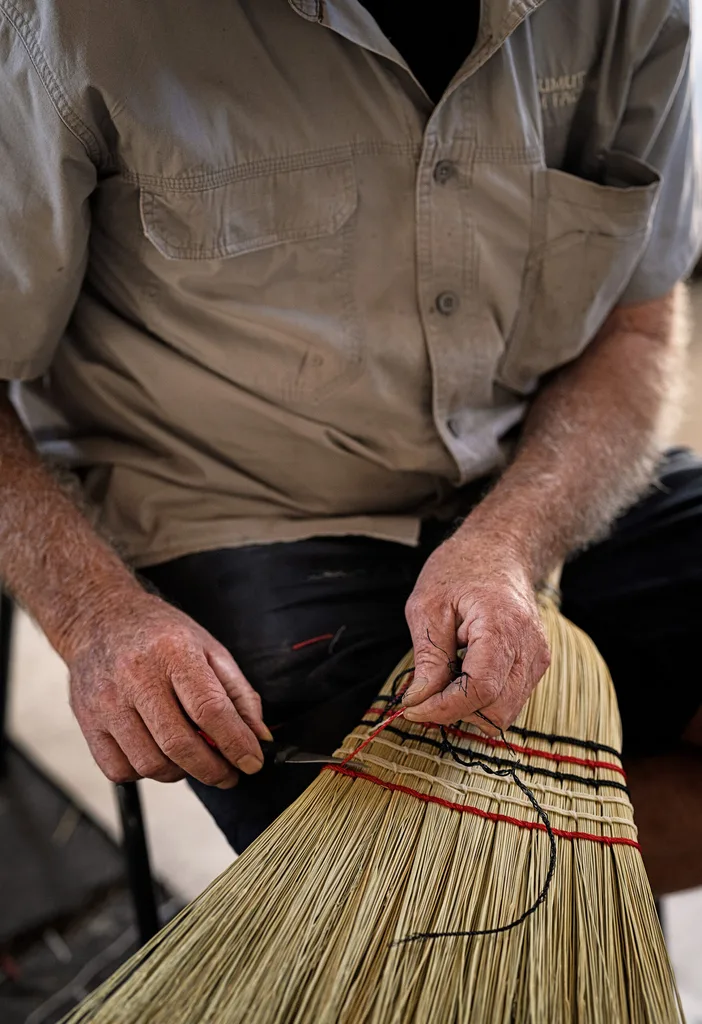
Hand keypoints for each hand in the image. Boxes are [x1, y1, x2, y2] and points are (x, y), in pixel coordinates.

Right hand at [64, 584, 271, 786]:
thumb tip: (259, 738)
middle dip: (212, 770)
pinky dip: (146, 774)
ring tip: (193, 759)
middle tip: (229, 774)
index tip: (252, 763)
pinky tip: (158, 754)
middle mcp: (136, 677)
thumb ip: (238, 694)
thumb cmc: (160, 635)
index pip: (209, 710)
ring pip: (150, 764)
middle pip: (179, 744)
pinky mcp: (87, 723)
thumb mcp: (209, 649)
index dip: (235, 744)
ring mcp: (107, 702)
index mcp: (173, 653)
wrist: (100, 620)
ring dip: (181, 773)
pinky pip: (120, 770)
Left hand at [402, 533, 550, 734]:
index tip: (412, 709)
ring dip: (469, 707)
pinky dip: (482, 699)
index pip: (479, 689)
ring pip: (504, 713)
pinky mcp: (535, 664)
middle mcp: (529, 648)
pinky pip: (509, 700)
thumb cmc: (461, 568)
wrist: (498, 549)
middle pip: (496, 710)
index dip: (443, 708)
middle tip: (423, 695)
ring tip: (445, 675)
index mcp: (502, 627)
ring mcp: (538, 658)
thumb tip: (418, 701)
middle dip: (455, 711)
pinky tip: (463, 673)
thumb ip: (428, 657)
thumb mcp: (428, 606)